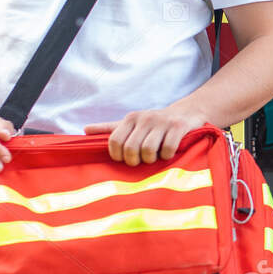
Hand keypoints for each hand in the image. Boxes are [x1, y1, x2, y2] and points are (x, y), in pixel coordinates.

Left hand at [83, 101, 207, 165]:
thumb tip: (85, 130)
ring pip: (148, 150)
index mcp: (130, 119)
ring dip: (151, 159)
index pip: (114, 142)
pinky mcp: (178, 127)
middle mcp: (144, 118)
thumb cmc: (155, 124)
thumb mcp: (131, 124)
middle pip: (130, 149)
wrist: (187, 113)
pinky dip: (167, 156)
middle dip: (135, 161)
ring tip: (155, 157)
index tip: (125, 159)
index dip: (118, 156)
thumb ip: (109, 129)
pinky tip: (169, 153)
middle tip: (141, 161)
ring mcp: (162, 122)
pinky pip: (167, 149)